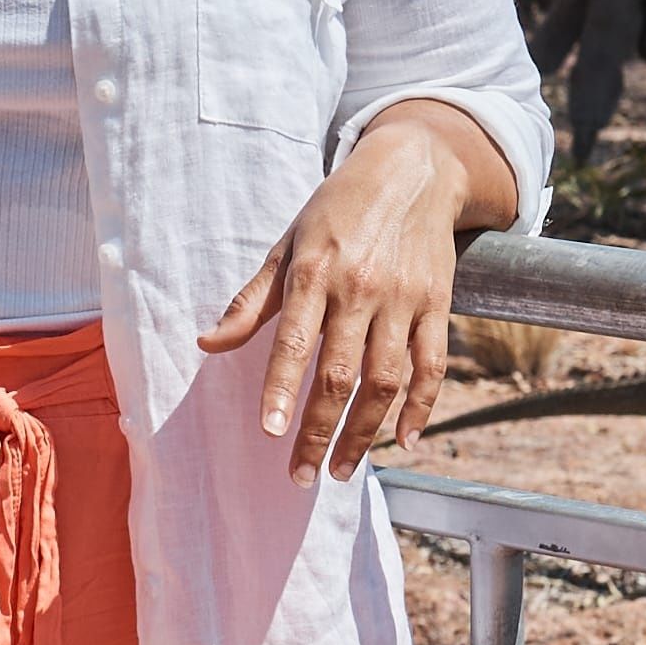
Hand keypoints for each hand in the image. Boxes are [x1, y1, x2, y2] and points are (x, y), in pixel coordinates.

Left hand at [202, 101, 501, 474]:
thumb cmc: (338, 210)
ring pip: (386, 381)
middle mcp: (360, 288)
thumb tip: (208, 343)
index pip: (294, 342)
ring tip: (342, 468)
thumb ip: (251, 301)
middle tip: (300, 475)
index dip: (282, 389)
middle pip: (340, 375)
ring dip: (365, 433)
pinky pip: (432, 367)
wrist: (413, 170)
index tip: (270, 434)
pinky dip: (421, 407)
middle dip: (318, 431)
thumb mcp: (287, 244)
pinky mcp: (437, 304)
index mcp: (314, 272)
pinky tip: (405, 440)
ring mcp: (403, 299)